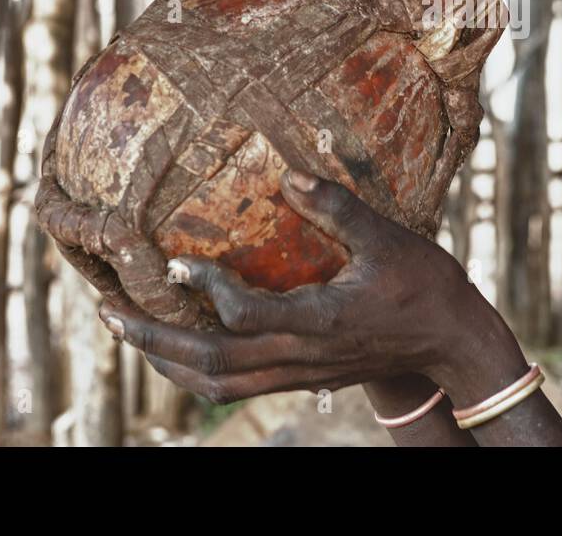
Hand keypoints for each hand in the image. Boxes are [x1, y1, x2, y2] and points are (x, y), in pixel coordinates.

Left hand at [99, 169, 504, 404]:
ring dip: (166, 360)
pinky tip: (178, 350)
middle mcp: (300, 357)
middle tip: (108, 310)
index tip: (173, 257)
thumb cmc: (425, 287)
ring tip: (129, 331)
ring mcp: (299, 374)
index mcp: (319, 322)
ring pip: (217, 385)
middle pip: (211, 362)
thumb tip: (290, 175)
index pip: (244, 315)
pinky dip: (196, 372)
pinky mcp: (301, 377)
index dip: (204, 286)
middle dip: (153, 337)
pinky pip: (234, 387)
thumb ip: (338, 208)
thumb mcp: (388, 240)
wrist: (453, 344)